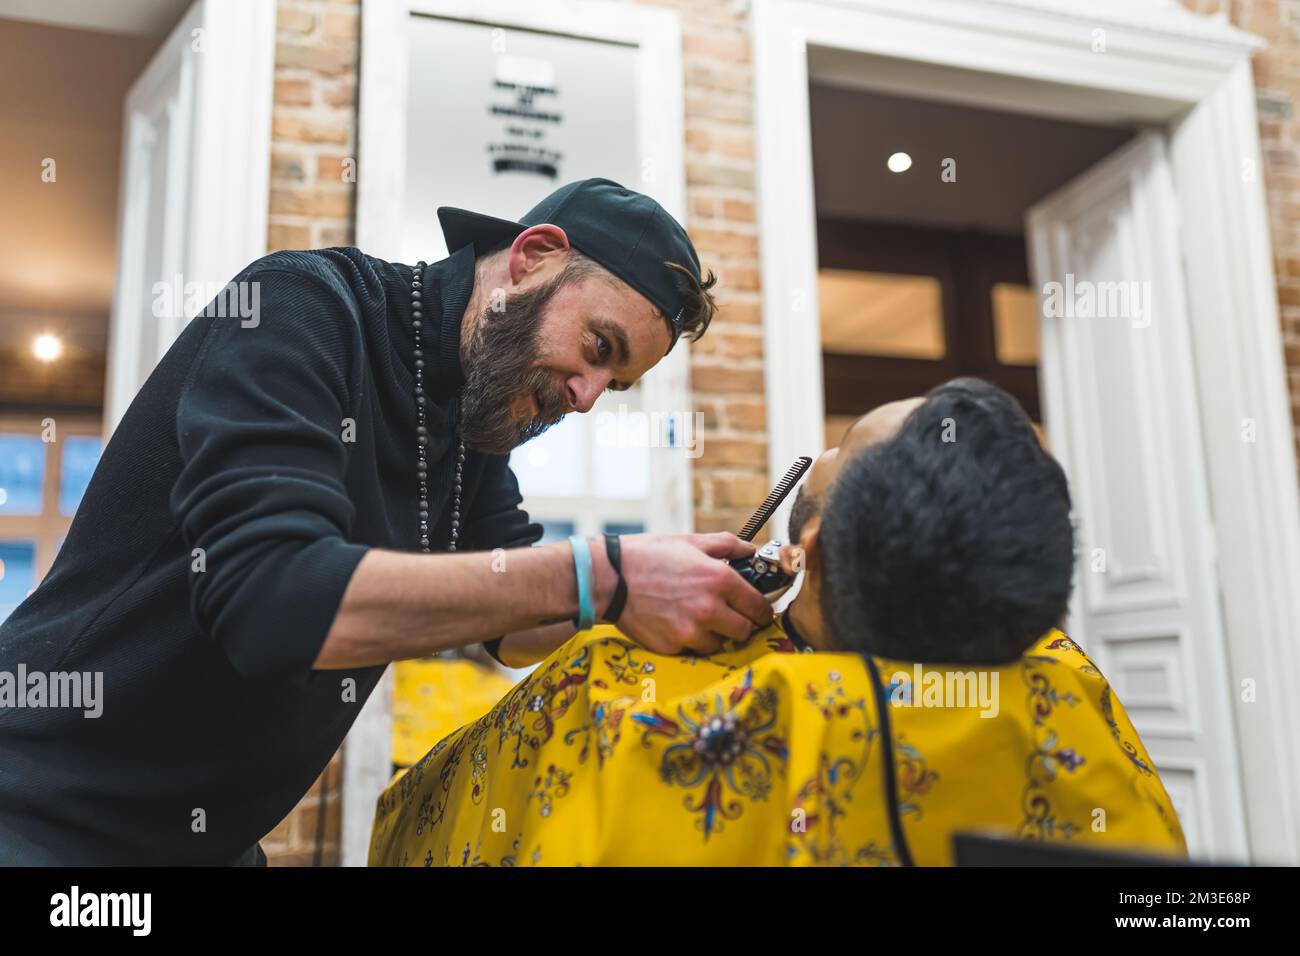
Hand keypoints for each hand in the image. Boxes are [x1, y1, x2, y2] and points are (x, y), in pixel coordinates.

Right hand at [609, 532, 772, 655]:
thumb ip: (728, 545)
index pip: (759, 608)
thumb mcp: (691, 541)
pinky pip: (694, 650)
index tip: (756, 610)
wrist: (609, 578)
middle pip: (745, 631)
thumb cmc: (649, 556)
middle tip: (729, 615)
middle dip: (741, 624)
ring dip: (716, 635)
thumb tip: (752, 550)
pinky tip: (679, 623)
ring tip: (699, 618)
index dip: (761, 610)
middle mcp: (709, 609)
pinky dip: (692, 641)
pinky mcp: (672, 647)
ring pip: (720, 644)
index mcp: (720, 580)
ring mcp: (690, 632)